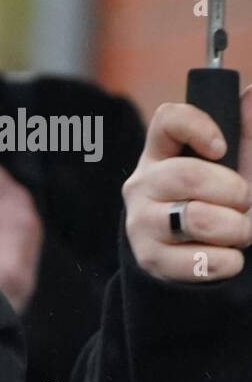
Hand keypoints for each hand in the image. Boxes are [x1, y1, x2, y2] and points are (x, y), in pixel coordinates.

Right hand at [122, 90, 251, 283]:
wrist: (201, 255)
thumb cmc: (221, 200)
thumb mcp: (238, 163)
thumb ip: (246, 130)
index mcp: (162, 152)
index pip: (167, 120)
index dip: (198, 127)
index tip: (222, 148)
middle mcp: (142, 184)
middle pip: (188, 176)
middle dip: (234, 192)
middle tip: (244, 204)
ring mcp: (140, 222)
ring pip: (197, 219)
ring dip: (235, 229)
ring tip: (236, 232)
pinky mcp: (149, 259)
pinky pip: (200, 260)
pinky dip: (228, 261)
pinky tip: (224, 256)